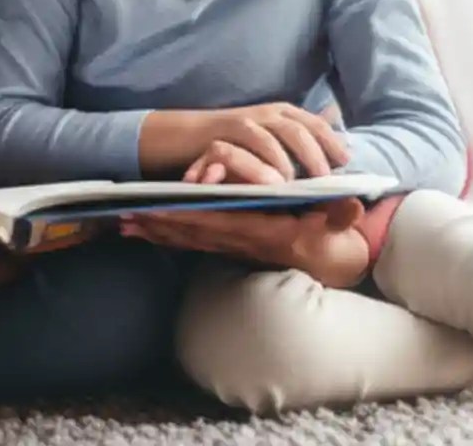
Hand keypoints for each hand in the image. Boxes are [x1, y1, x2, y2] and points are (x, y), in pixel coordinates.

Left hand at [128, 138, 370, 287]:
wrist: (336, 265)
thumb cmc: (334, 239)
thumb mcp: (341, 225)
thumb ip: (340, 215)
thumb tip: (349, 207)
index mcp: (262, 232)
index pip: (218, 222)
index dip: (188, 216)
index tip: (161, 208)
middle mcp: (240, 242)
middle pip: (191, 233)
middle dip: (158, 224)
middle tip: (125, 214)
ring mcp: (232, 246)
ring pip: (187, 239)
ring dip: (155, 232)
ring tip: (123, 224)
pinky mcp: (229, 246)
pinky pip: (192, 242)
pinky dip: (166, 236)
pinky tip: (142, 231)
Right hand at [205, 102, 349, 179]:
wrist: (188, 135)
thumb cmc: (233, 144)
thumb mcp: (267, 140)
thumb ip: (295, 142)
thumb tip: (333, 151)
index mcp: (283, 114)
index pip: (316, 124)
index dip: (332, 142)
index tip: (346, 163)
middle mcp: (270, 112)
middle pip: (303, 128)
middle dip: (318, 152)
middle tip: (327, 178)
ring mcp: (250, 119)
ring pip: (283, 133)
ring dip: (296, 158)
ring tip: (304, 182)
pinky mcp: (230, 129)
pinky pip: (255, 141)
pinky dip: (267, 160)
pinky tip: (274, 179)